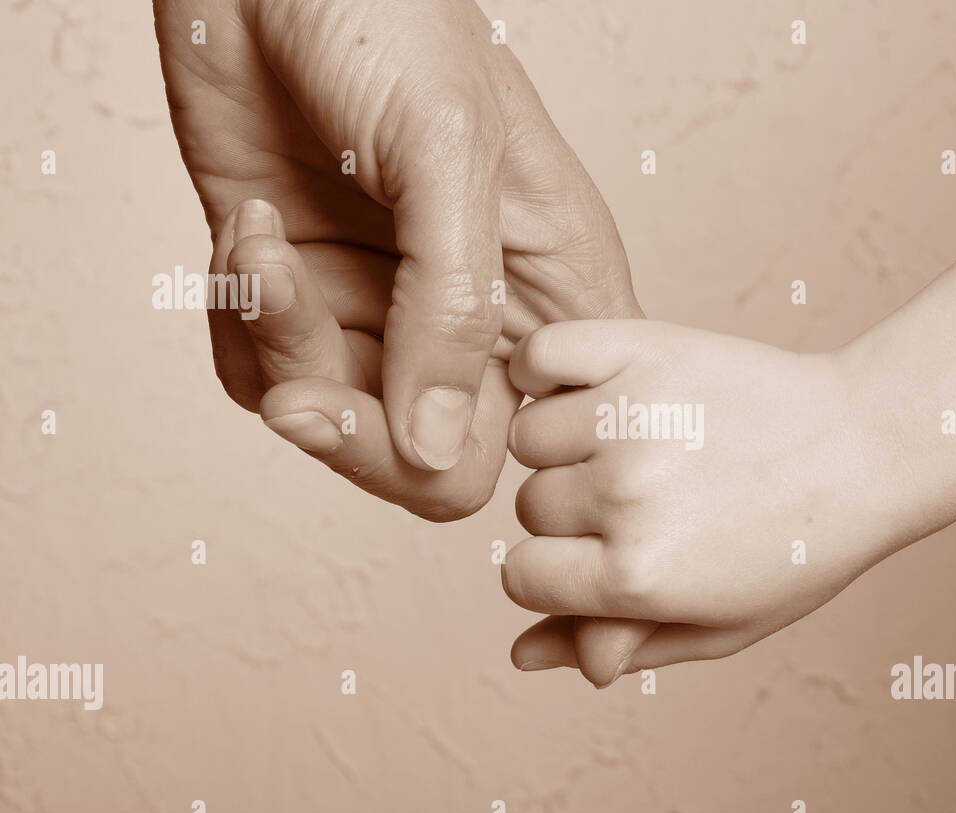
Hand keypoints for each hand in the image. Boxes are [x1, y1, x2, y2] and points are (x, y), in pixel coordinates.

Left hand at [155, 0, 639, 518]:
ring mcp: (382, 305)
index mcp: (549, 290)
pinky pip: (259, 368)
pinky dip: (240, 316)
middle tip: (303, 391)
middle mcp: (470, 314)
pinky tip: (250, 228)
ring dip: (279, 343)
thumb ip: (452, 309)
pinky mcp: (303, 288)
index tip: (413, 405)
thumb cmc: (390, 15)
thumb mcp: (444, 153)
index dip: (477, 453)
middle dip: (354, 431)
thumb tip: (432, 449)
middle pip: (427, 460)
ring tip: (268, 243)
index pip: (540, 438)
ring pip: (333, 417)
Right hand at [503, 320, 919, 678]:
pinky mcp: (645, 350)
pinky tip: (588, 385)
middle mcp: (625, 498)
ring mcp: (632, 419)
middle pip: (529, 507)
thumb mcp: (718, 625)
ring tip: (632, 443)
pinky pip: (541, 355)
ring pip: (531, 436)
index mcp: (637, 577)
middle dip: (572, 510)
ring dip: (565, 441)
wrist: (866, 449)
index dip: (557, 572)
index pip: (521, 577)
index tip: (600, 555)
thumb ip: (619, 643)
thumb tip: (520, 655)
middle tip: (648, 496)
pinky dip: (547, 367)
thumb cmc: (798, 549)